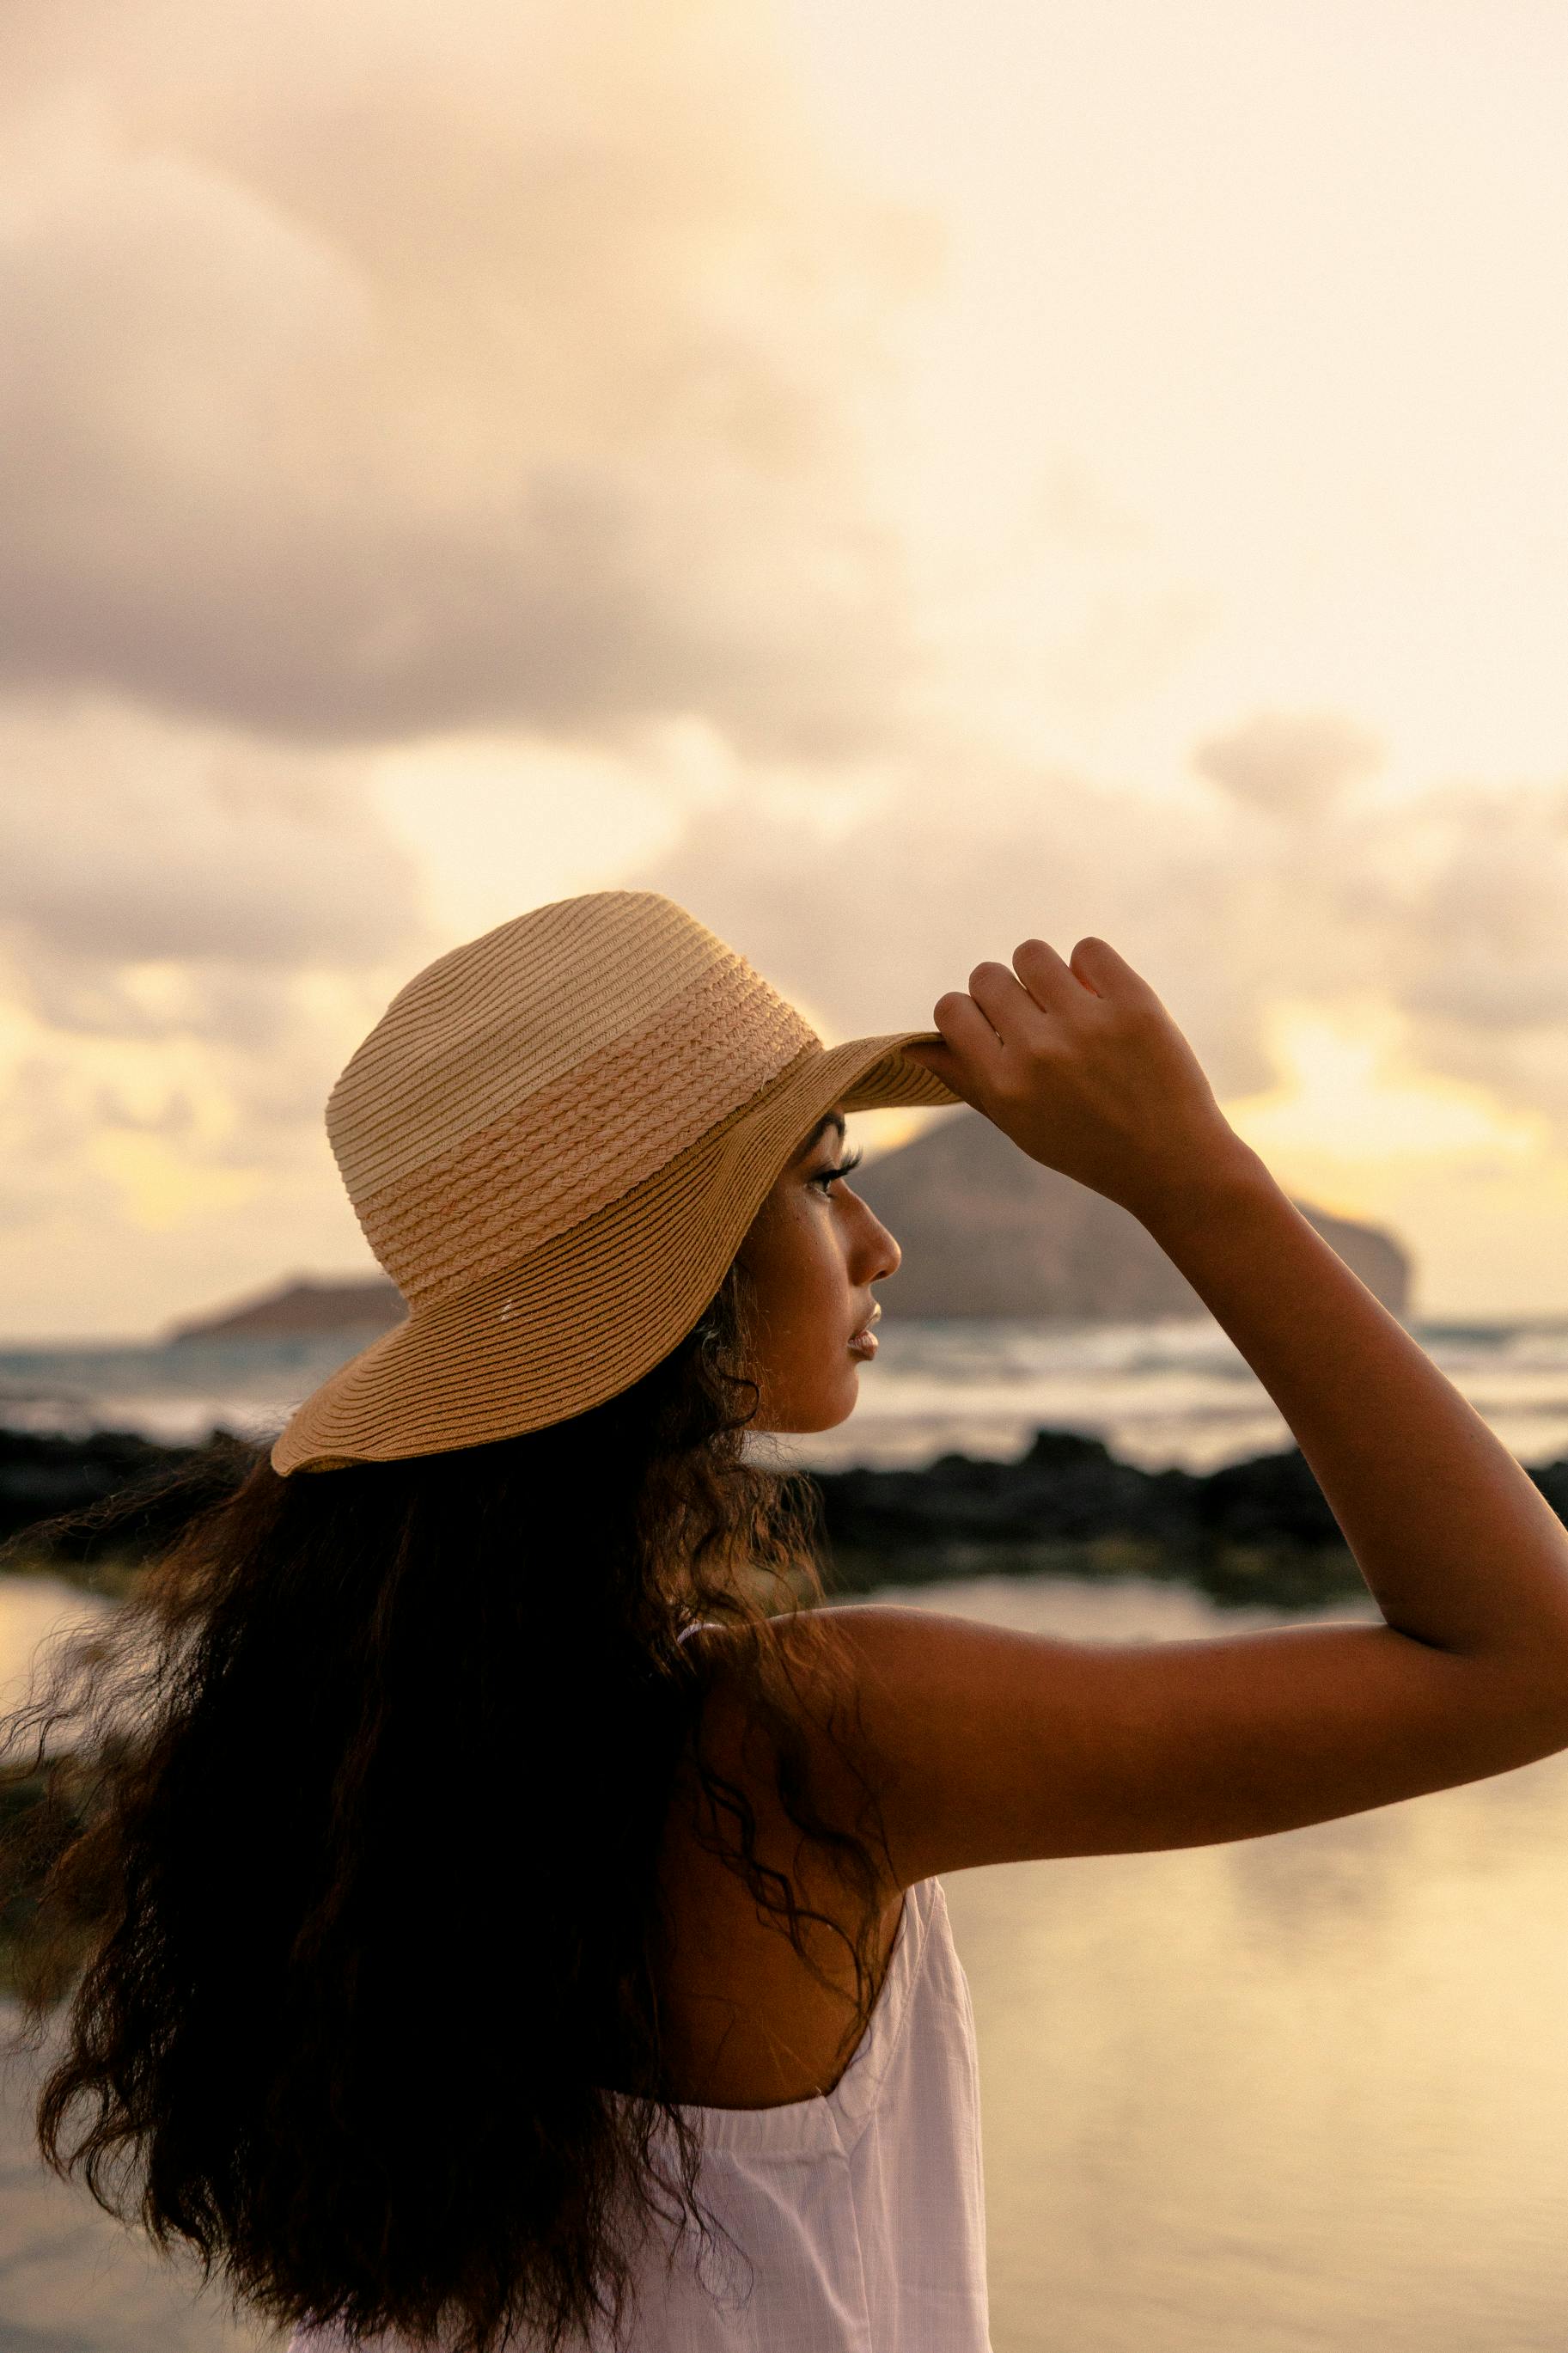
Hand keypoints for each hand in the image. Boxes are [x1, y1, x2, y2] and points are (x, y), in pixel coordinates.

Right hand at [901, 935, 1255, 1226]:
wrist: (1173, 1163)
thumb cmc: (1087, 1146)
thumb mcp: (1018, 1126)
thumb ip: (967, 1081)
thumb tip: (915, 1047)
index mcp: (1004, 1085)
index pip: (951, 1009)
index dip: (965, 1011)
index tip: (990, 1024)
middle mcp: (1039, 1051)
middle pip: (987, 975)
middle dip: (1003, 991)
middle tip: (1031, 1015)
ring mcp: (1088, 1024)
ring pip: (1032, 953)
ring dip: (1042, 971)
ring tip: (1063, 999)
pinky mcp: (1134, 1004)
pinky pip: (1088, 948)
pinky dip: (1089, 965)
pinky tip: (1099, 994)